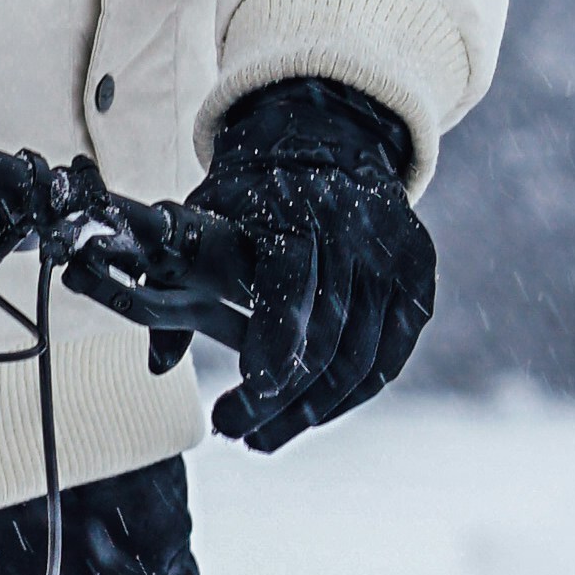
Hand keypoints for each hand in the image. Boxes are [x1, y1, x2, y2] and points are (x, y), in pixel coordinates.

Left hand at [193, 78, 435, 451]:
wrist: (323, 138)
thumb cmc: (250, 192)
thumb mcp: (202, 219)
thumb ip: (175, 289)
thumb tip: (157, 364)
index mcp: (296, 210)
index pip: (290, 283)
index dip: (275, 341)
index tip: (253, 389)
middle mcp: (354, 229)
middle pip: (327, 336)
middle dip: (280, 398)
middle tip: (235, 431)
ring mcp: (393, 253)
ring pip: (361, 357)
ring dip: (312, 410)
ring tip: (264, 437)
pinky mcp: (417, 273)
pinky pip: (391, 353)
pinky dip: (353, 393)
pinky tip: (314, 414)